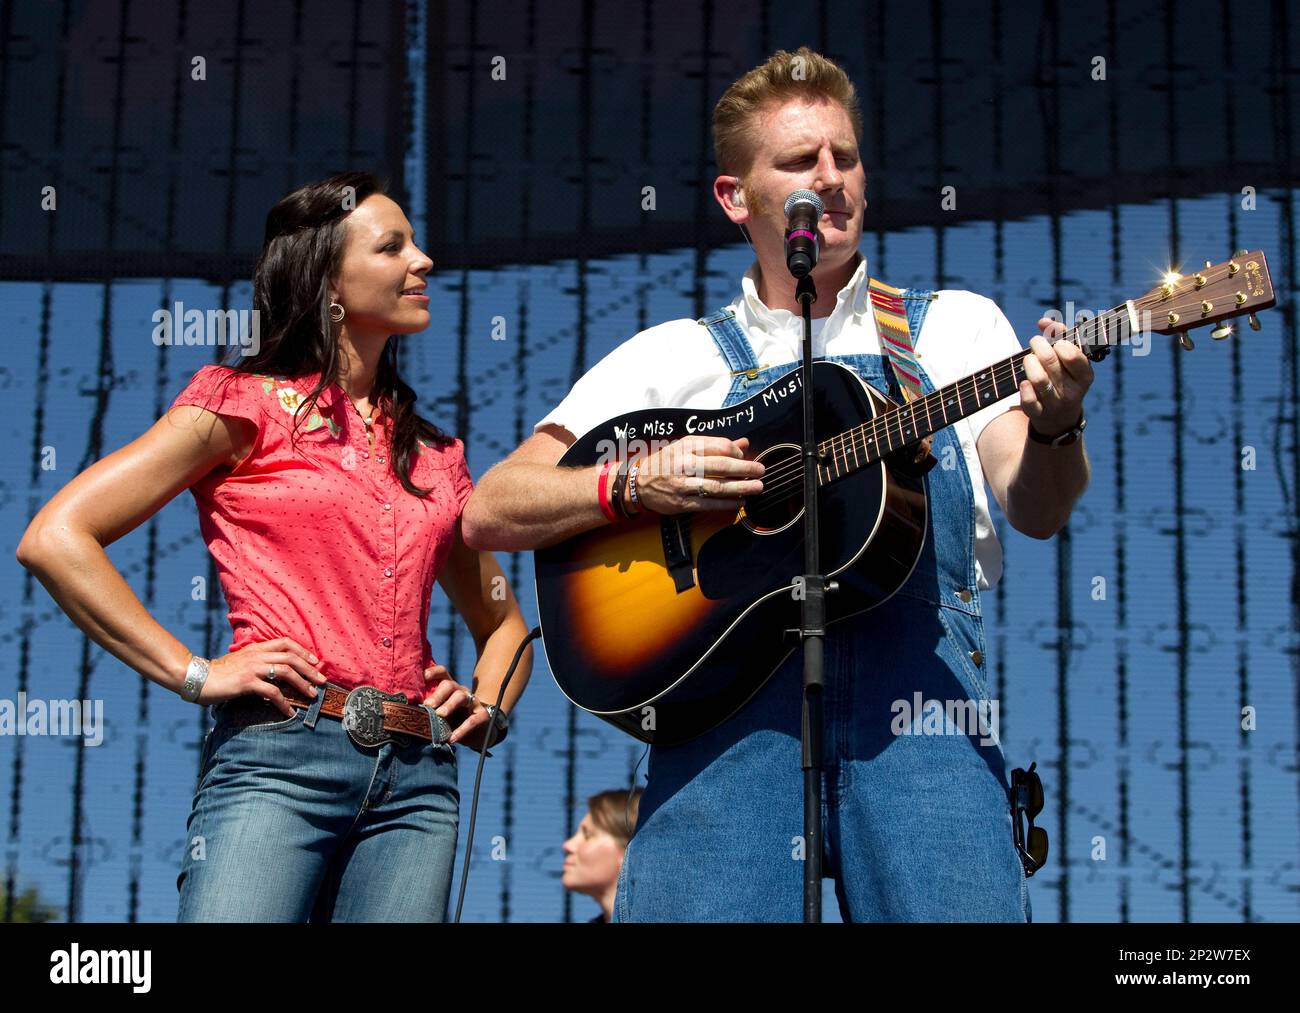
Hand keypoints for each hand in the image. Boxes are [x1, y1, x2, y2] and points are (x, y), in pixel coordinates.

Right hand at [197, 637, 327, 715]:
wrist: (197, 678)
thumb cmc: (219, 673)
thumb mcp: (241, 661)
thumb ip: (257, 661)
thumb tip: (274, 671)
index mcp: (256, 648)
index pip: (285, 643)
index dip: (303, 651)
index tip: (315, 661)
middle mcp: (257, 655)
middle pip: (291, 658)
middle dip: (309, 669)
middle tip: (322, 680)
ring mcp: (252, 668)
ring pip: (286, 672)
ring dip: (302, 684)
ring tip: (312, 695)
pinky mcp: (247, 682)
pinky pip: (272, 692)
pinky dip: (284, 703)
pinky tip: (289, 711)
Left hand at [421, 663, 499, 751]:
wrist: (478, 734)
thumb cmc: (453, 722)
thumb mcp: (440, 715)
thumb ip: (428, 711)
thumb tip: (407, 713)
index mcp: (449, 688)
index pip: (442, 673)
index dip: (433, 672)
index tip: (423, 677)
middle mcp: (461, 691)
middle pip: (449, 684)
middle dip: (438, 694)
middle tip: (428, 705)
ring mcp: (473, 702)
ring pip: (461, 696)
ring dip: (449, 705)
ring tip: (440, 715)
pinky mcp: (482, 715)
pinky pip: (472, 720)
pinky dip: (461, 730)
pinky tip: (452, 738)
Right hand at [630, 435, 764, 514]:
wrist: (639, 483)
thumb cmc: (666, 462)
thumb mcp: (687, 447)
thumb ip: (715, 445)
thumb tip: (744, 443)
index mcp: (687, 446)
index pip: (719, 446)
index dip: (736, 453)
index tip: (744, 458)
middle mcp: (684, 464)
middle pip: (720, 466)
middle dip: (744, 469)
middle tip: (761, 471)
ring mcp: (682, 484)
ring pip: (716, 486)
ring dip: (739, 488)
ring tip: (756, 488)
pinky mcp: (681, 502)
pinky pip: (707, 503)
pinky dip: (726, 504)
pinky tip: (739, 502)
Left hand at [1019, 318, 1093, 436]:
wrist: (1060, 418)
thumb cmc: (1064, 378)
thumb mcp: (1070, 360)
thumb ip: (1060, 336)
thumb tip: (1044, 321)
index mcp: (1085, 376)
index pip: (1073, 355)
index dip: (1060, 343)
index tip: (1055, 342)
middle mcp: (1073, 392)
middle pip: (1050, 362)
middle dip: (1038, 346)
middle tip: (1035, 343)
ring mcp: (1056, 404)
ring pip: (1039, 379)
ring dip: (1029, 363)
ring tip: (1029, 359)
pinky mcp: (1038, 414)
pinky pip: (1029, 400)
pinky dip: (1024, 387)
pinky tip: (1024, 381)